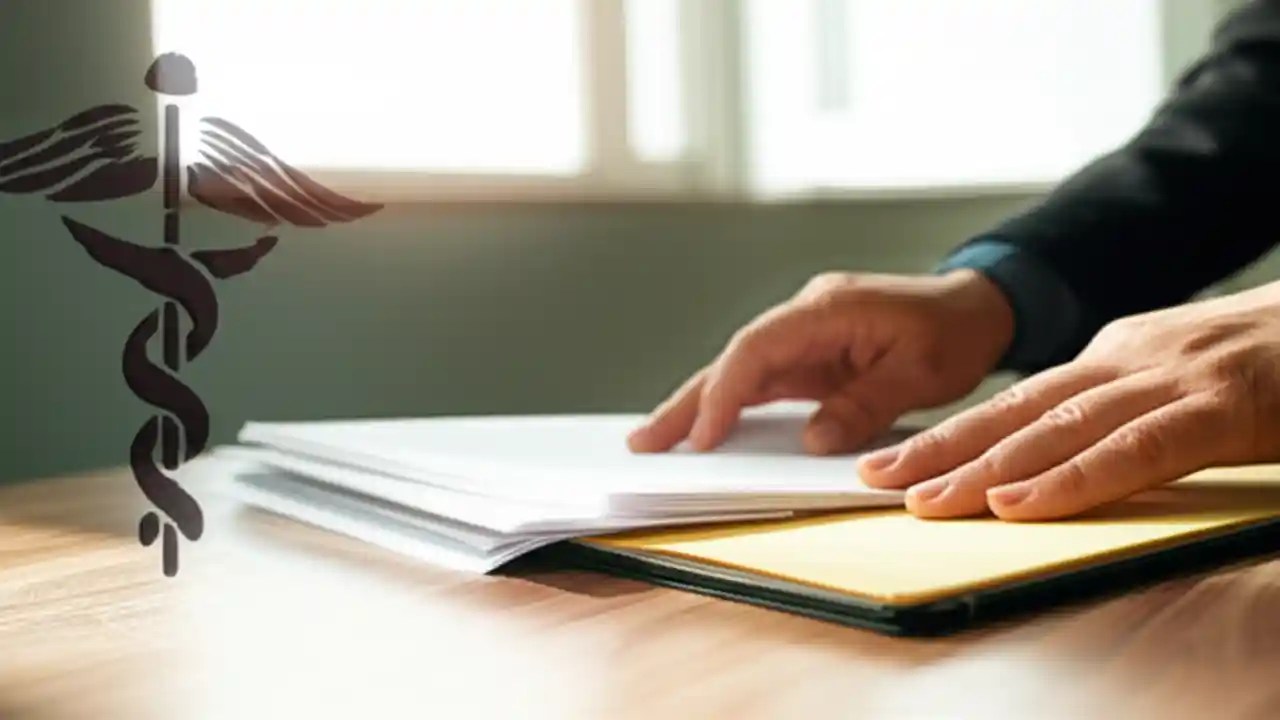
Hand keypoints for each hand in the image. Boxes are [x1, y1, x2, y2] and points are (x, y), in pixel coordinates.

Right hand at [627, 270, 1014, 454]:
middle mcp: (806, 315)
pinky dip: (732, 403)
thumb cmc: (955, 333)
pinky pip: (762, 379)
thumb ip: (865, 404)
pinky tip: (707, 430)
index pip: (757, 348)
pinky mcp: (810, 352)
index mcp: (828, 308)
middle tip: (644, 440)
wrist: (977, 307)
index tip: (702, 436)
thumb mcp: (921, 374)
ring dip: (701, 404)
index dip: (725, 393)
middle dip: (688, 400)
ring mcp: (805, 333)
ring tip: (658, 441)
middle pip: (733, 358)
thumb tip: (811, 440)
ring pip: (739, 369)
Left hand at [858, 280, 1279, 519]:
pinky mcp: (1220, 408)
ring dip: (985, 467)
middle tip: (876, 480)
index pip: (1017, 400)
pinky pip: (1136, 449)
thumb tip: (1062, 447)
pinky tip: (1022, 504)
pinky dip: (1073, 478)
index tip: (897, 463)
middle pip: (1017, 411)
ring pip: (1058, 428)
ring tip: (924, 499)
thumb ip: (1124, 407)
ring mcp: (1172, 380)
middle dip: (942, 449)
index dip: (952, 435)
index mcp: (1116, 356)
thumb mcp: (1181, 376)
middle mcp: (1128, 361)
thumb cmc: (1271, 359)